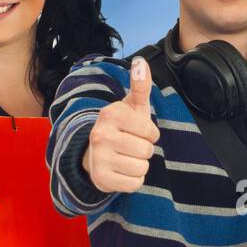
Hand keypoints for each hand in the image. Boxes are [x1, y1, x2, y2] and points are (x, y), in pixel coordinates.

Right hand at [83, 56, 159, 193]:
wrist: (95, 154)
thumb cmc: (122, 128)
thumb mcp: (132, 106)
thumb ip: (140, 85)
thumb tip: (141, 62)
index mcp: (110, 114)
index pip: (151, 132)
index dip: (150, 134)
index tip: (137, 132)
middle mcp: (101, 134)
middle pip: (147, 151)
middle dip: (144, 151)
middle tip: (129, 146)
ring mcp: (99, 157)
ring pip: (142, 168)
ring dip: (139, 166)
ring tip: (125, 158)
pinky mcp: (101, 178)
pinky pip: (134, 183)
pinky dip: (133, 180)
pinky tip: (121, 171)